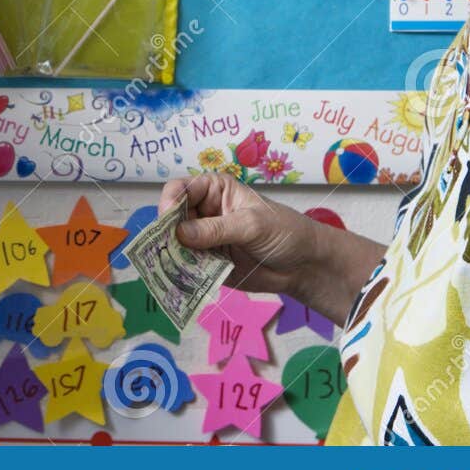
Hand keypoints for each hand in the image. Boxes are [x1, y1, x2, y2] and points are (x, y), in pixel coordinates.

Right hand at [157, 173, 321, 296]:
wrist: (303, 266)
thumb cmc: (284, 232)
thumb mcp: (252, 225)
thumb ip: (217, 229)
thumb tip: (180, 234)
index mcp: (214, 190)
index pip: (181, 189)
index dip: (169, 202)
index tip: (167, 221)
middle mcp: (204, 212)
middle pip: (172, 218)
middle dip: (167, 234)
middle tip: (166, 250)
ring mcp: (204, 239)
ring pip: (174, 244)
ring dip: (171, 256)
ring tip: (171, 268)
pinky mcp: (206, 264)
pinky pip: (186, 266)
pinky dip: (181, 272)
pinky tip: (180, 280)